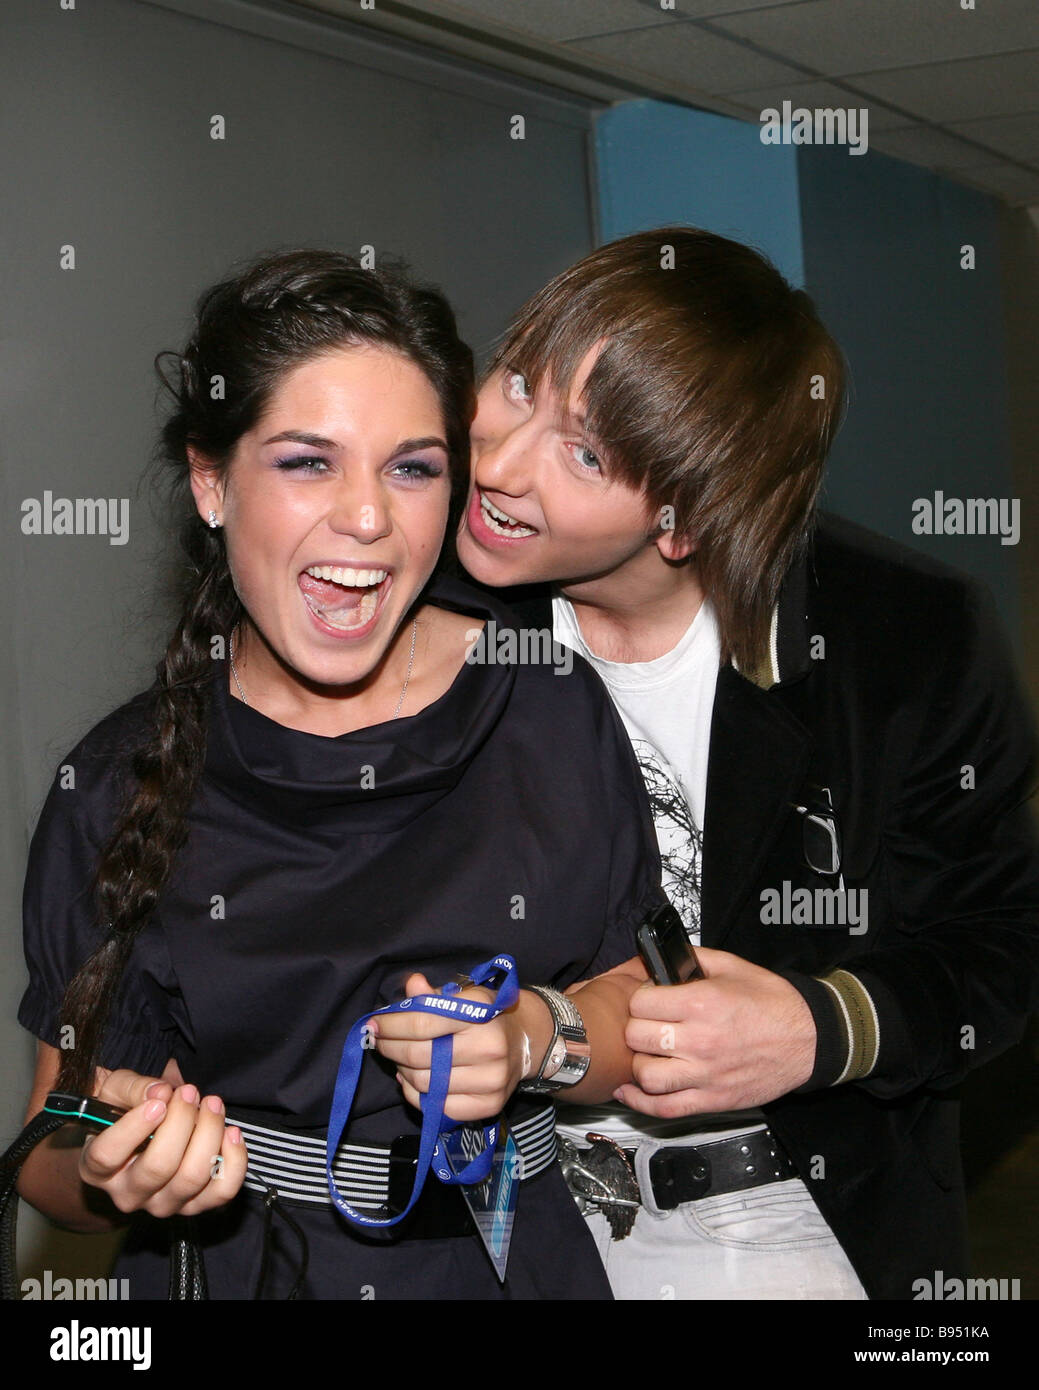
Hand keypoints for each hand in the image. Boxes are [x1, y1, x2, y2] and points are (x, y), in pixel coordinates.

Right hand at [78, 1068, 247, 1217]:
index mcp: (97, 1168)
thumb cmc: (122, 1109)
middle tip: (189, 1092)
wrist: (138, 1136)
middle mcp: (128, 1193)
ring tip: (211, 1104)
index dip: (133, 1128)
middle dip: (182, 1122)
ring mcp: (163, 1203)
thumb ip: (134, 1087)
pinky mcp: (195, 1204)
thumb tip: (161, 1091)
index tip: (157, 1103)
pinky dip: (234, 1160)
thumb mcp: (115, 1090)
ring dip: (209, 1133)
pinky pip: (222, 1191)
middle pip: (159, 1167)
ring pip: (191, 1178)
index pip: (108, 1156)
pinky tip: (231, 1132)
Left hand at [372, 974, 533, 1122]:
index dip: (391, 1025)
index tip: (374, 1024)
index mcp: (480, 1014)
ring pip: (424, 1083)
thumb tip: (412, 985)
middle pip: (419, 1055)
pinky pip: (437, 1107)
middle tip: (381, 1042)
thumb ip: (436, 994)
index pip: (422, 1023)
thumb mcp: (466, 995)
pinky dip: (415, 1095)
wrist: (525, 1041)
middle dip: (391, 1048)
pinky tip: (412, 1080)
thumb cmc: (487, 1015)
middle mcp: (488, 1047)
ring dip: (402, 1071)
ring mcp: (490, 1080)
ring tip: (400, 1059)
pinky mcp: (488, 1105)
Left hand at [613, 948, 815, 1117]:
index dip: (639, 997)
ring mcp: (706, 1074)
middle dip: (636, 1027)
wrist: (810, 1038)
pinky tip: (632, 1089)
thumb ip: (693, 959)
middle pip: (637, 1037)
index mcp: (702, 1004)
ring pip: (645, 1075)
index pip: (641, 1002)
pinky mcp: (713, 1099)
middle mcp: (700, 1041)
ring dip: (639, 1063)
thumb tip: (663, 956)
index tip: (648, 998)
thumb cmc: (774, 1003)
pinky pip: (665, 1108)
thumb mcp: (733, 966)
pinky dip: (641, 1101)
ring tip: (648, 1053)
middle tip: (647, 1024)